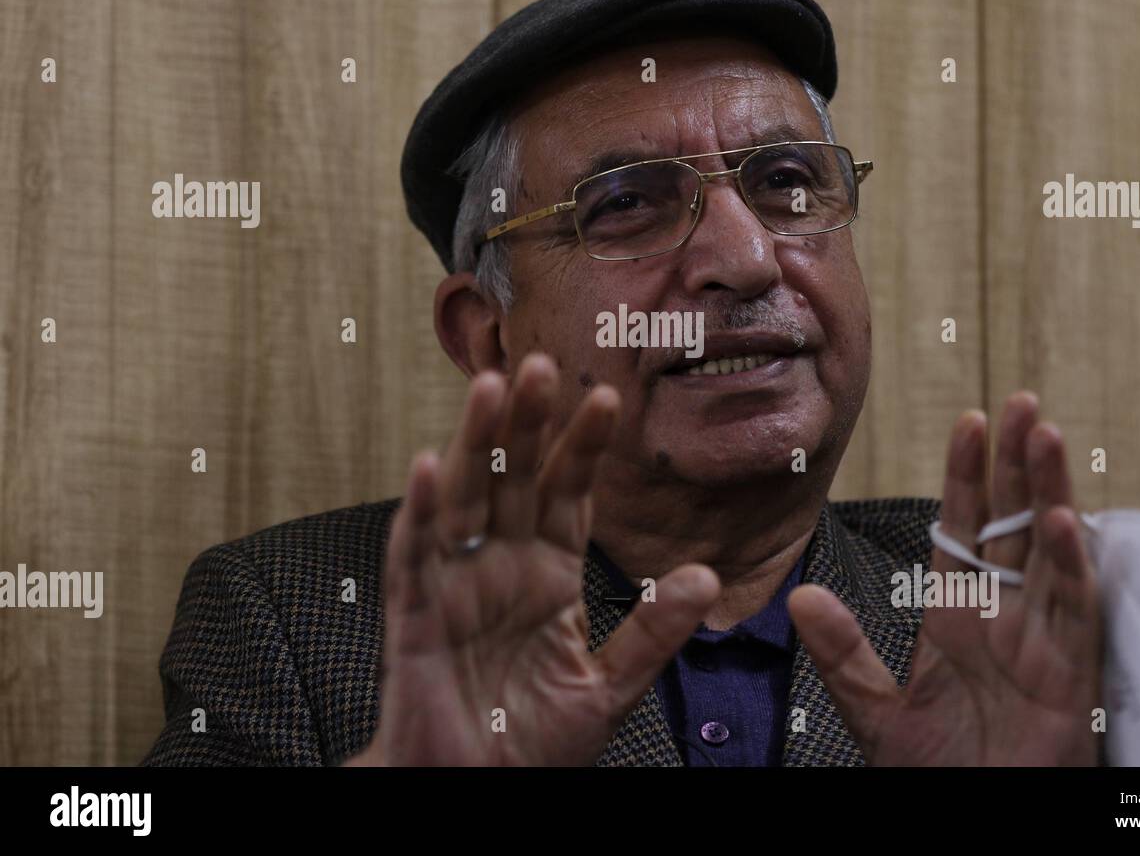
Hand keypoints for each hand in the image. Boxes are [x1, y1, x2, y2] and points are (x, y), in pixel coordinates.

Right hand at [350, 353, 719, 764]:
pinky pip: (413, 560)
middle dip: (528, 424)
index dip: (583, 448)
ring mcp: (454, 589)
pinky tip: (430, 466)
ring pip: (464, 501)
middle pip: (513, 481)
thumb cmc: (531, 744)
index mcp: (546, 577)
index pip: (567, 496)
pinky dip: (420, 514)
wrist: (476, 797)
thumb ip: (652, 632)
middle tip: (543, 364)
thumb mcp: (607, 686)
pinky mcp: (414, 621)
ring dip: (475, 445)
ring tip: (490, 388)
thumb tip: (704, 577)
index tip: (608, 397)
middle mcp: (500, 570)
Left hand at [788, 391, 1103, 764]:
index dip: (967, 475)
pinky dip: (1069, 564)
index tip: (970, 420)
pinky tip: (1063, 518)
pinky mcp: (1071, 673)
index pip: (963, 528)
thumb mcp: (876, 710)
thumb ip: (843, 654)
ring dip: (1049, 492)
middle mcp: (1004, 615)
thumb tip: (798, 598)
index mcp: (958, 614)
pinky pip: (1074, 609)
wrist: (975, 818)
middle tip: (1022, 401)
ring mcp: (1041, 639)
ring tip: (1047, 432)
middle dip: (1017, 463)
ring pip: (1049, 550)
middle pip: (1012, 523)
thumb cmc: (939, 772)